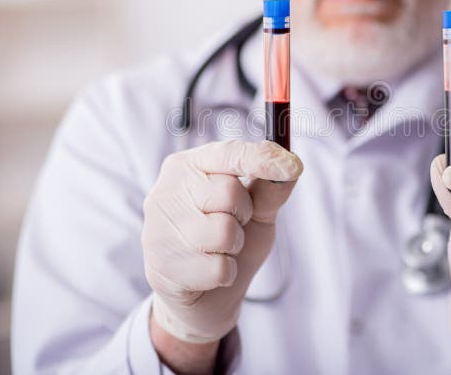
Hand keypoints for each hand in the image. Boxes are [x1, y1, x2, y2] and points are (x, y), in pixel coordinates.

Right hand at [142, 140, 302, 345]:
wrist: (204, 297)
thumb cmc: (229, 242)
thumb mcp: (257, 212)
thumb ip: (270, 189)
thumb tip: (291, 164)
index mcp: (189, 165)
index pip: (228, 153)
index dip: (262, 158)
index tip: (292, 166)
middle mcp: (167, 190)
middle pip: (229, 192)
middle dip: (243, 214)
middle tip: (232, 225)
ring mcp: (159, 227)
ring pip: (224, 232)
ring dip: (234, 246)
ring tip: (219, 249)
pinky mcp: (161, 265)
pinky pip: (217, 268)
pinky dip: (225, 274)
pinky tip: (208, 273)